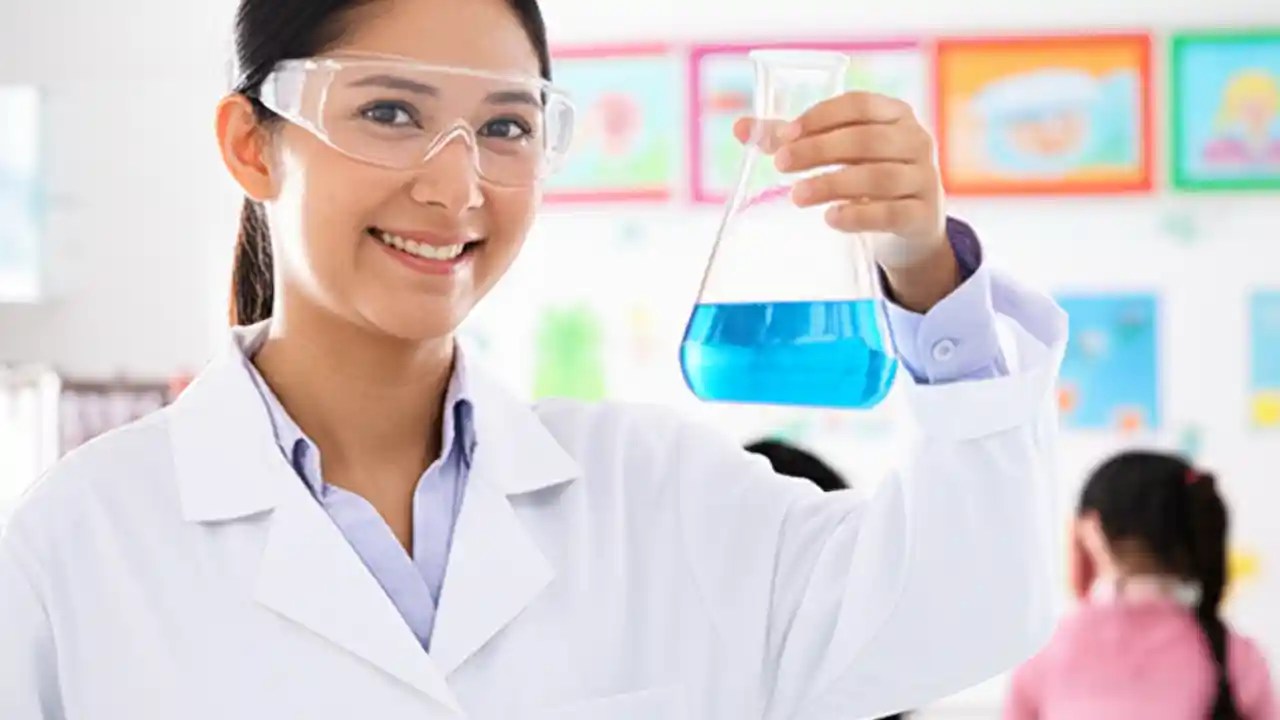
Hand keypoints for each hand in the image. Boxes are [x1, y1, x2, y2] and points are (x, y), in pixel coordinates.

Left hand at [734, 93, 959, 311]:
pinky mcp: (922, 215)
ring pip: (879, 176)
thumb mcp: (839, 153)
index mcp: (895, 114)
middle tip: (781, 164)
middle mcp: (916, 141)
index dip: (822, 116)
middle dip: (819, 150)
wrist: (911, 225)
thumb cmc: (867, 176)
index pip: (860, 104)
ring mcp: (924, 178)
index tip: (786, 134)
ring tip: (797, 196)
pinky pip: (892, 213)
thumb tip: (742, 128)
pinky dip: (860, 216)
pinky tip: (831, 218)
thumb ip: (795, 140)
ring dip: (833, 184)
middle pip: (866, 139)